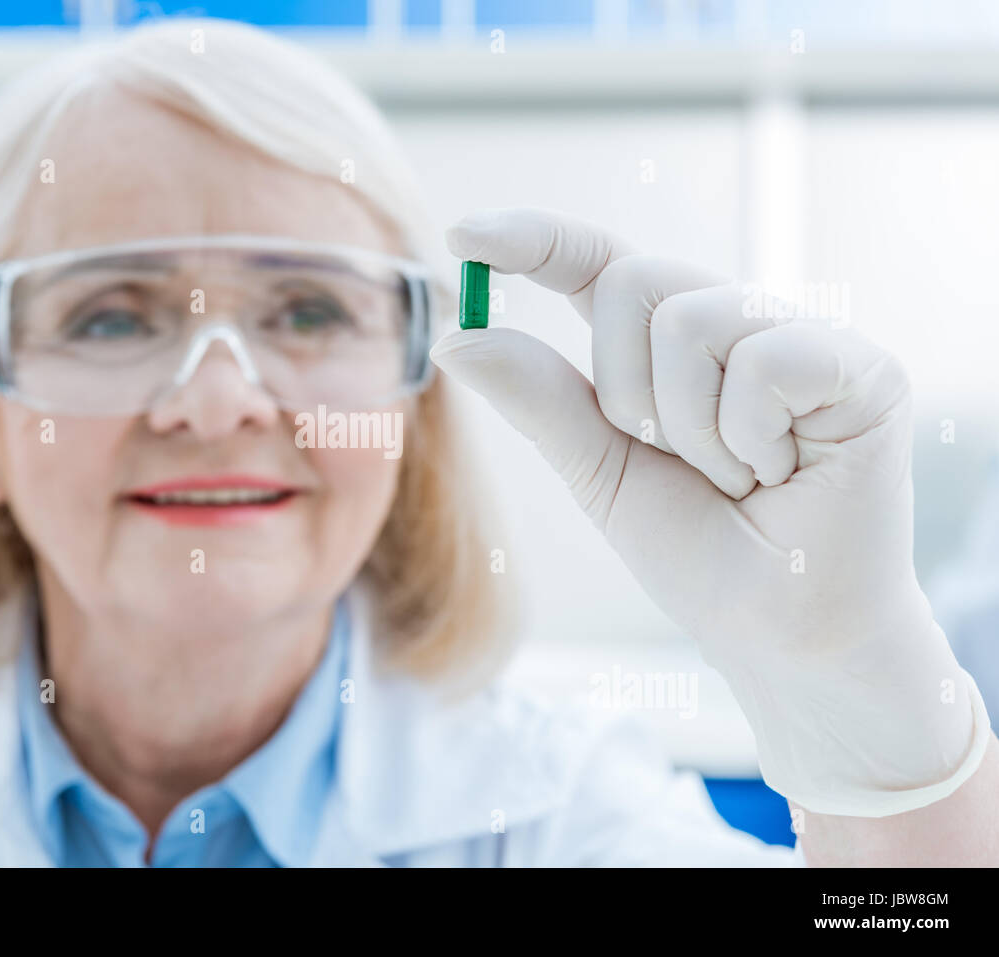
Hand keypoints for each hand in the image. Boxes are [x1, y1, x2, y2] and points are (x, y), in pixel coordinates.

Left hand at [430, 207, 990, 816]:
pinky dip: (748, 435)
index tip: (461, 235)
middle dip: (625, 391)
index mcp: (677, 343)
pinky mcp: (862, 366)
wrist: (781, 633)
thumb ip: (542, 400)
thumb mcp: (600, 471)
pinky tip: (783, 473)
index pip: (602, 263)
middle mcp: (741, 322)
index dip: (537, 239)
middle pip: (635, 280)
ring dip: (690, 428)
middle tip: (679, 459)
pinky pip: (764, 358)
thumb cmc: (702, 553)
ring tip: (738, 476)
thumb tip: (458, 335)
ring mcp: (805, 336)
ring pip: (691, 319)